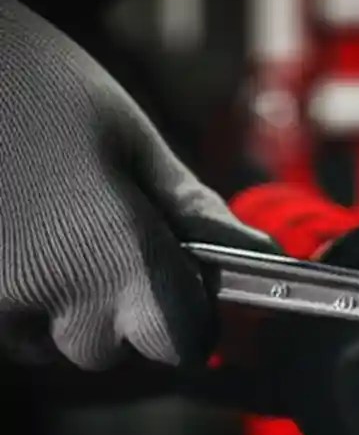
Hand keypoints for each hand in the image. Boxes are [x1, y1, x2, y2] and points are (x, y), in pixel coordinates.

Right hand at [0, 0, 274, 369]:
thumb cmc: (39, 85)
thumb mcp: (131, 138)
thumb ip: (192, 211)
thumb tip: (258, 257)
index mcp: (114, 256)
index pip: (177, 344)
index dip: (190, 322)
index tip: (188, 289)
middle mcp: (49, 294)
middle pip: (109, 349)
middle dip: (122, 313)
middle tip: (113, 242)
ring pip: (49, 343)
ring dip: (63, 307)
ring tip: (54, 230)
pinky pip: (6, 325)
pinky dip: (18, 297)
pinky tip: (19, 236)